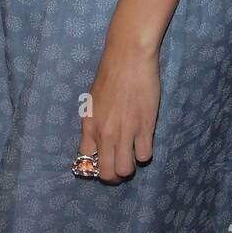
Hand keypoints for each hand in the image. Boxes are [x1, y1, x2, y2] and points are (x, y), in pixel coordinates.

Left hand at [78, 40, 160, 183]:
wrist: (128, 57)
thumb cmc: (110, 74)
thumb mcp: (93, 100)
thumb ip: (96, 123)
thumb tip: (100, 142)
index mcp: (89, 125)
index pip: (86, 161)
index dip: (97, 165)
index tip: (104, 160)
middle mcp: (104, 133)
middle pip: (107, 174)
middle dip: (115, 175)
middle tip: (121, 163)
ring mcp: (125, 132)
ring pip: (126, 170)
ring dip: (131, 166)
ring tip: (133, 152)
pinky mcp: (145, 128)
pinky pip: (145, 156)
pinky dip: (145, 152)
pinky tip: (145, 139)